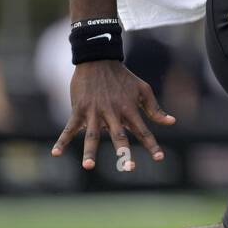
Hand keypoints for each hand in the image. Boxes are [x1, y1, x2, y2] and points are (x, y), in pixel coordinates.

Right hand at [53, 60, 175, 170]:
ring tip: (88, 166)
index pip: (143, 131)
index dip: (152, 145)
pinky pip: (69, 127)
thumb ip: (155, 108)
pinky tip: (55, 153)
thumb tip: (172, 122)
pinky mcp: (79, 109)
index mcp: (129, 110)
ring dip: (90, 150)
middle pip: (119, 136)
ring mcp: (95, 112)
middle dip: (124, 152)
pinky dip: (62, 140)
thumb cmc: (123, 77)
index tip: (159, 158)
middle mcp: (113, 113)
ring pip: (92, 135)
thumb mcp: (143, 90)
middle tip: (128, 168)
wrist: (99, 59)